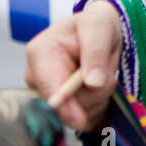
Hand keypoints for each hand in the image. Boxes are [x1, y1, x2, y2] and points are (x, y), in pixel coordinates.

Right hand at [24, 0, 122, 131]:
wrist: (100, 33)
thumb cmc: (96, 26)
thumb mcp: (99, 27)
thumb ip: (95, 52)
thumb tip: (92, 83)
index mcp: (40, 53)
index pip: (49, 89)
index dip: (65, 106)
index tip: (80, 119)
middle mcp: (37, 77)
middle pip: (64, 107)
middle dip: (93, 96)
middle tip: (108, 74)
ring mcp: (47, 94)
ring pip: (77, 115)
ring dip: (99, 100)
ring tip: (103, 75)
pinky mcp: (60, 107)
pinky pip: (83, 120)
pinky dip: (98, 108)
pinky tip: (100, 88)